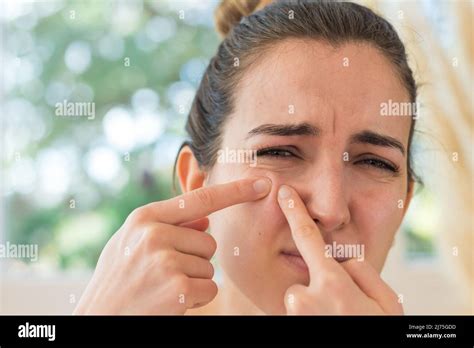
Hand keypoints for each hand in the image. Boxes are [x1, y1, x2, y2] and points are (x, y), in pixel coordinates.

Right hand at [74, 177, 271, 314]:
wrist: (99, 318)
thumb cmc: (118, 279)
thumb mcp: (132, 243)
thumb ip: (167, 225)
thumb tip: (207, 218)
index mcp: (145, 218)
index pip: (200, 199)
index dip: (235, 191)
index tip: (263, 183)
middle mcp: (154, 234)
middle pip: (208, 240)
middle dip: (194, 259)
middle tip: (163, 274)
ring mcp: (165, 260)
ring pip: (210, 266)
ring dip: (194, 280)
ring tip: (162, 287)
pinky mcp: (177, 288)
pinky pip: (210, 287)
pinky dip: (196, 298)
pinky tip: (171, 301)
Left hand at [277, 185, 402, 314]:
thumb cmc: (378, 335)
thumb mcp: (386, 302)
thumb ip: (365, 272)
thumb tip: (347, 259)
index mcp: (332, 283)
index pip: (307, 236)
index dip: (295, 211)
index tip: (285, 194)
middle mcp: (305, 296)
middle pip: (309, 273)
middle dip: (323, 281)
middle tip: (346, 304)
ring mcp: (293, 312)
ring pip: (303, 294)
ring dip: (317, 302)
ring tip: (338, 317)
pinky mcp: (287, 323)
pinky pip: (300, 310)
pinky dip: (312, 314)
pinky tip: (327, 321)